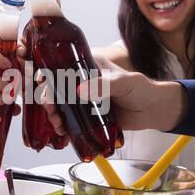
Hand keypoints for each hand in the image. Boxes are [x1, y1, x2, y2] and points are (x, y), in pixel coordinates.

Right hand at [42, 68, 187, 135]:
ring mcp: (84, 98)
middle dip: (48, 98)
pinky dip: (63, 126)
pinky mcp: (87, 115)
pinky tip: (62, 131)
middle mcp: (83, 80)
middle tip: (50, 108)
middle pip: (57, 87)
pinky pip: (70, 120)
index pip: (62, 64)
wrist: (153, 110)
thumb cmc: (142, 89)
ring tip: (57, 122)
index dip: (48, 73)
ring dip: (54, 114)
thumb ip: (104, 84)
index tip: (41, 82)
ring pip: (61, 105)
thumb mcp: (123, 82)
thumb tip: (82, 91)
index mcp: (89, 64)